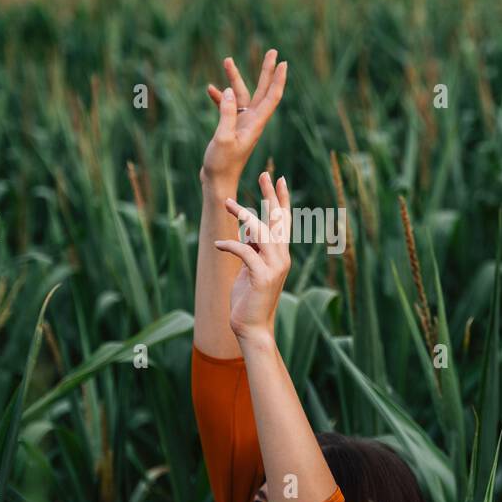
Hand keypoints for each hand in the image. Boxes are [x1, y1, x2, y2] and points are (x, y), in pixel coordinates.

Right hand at [201, 50, 287, 187]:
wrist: (217, 182)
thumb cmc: (222, 164)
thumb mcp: (223, 138)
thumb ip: (226, 114)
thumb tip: (229, 90)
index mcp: (255, 124)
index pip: (271, 97)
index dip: (278, 79)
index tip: (283, 62)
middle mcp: (252, 122)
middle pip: (262, 91)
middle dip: (266, 71)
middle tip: (272, 51)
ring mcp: (242, 124)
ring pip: (242, 96)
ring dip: (235, 79)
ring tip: (227, 60)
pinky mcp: (231, 128)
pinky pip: (228, 107)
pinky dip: (220, 98)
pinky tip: (210, 89)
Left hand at [214, 171, 292, 342]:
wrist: (253, 328)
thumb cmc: (249, 300)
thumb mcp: (251, 270)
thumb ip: (253, 251)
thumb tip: (248, 234)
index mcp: (280, 255)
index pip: (283, 222)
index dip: (281, 200)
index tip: (279, 179)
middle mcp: (282, 258)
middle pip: (277, 220)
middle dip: (270, 196)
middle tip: (264, 173)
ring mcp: (274, 268)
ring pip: (261, 232)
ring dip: (242, 215)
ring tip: (226, 202)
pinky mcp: (262, 277)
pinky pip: (245, 252)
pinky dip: (231, 245)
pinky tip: (218, 245)